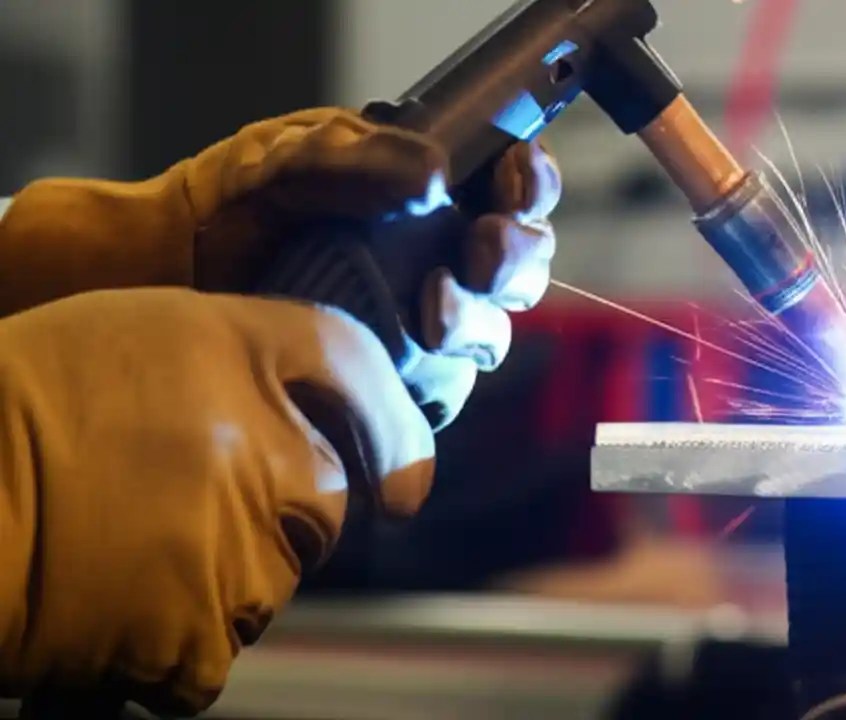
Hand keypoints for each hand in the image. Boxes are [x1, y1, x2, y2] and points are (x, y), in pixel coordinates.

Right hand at [0, 288, 433, 715]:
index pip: (354, 365)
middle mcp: (263, 445)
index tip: (401, 483)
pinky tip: (112, 607)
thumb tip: (309, 419)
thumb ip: (237, 363)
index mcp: (238, 351)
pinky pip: (214, 653)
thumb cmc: (18, 405)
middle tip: (180, 509)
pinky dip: (173, 645)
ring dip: (222, 579)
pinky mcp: (197, 635)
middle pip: (324, 502)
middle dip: (278, 515)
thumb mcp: (138, 335)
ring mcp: (239, 547)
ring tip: (124, 553)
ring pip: (272, 581)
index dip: (391, 426)